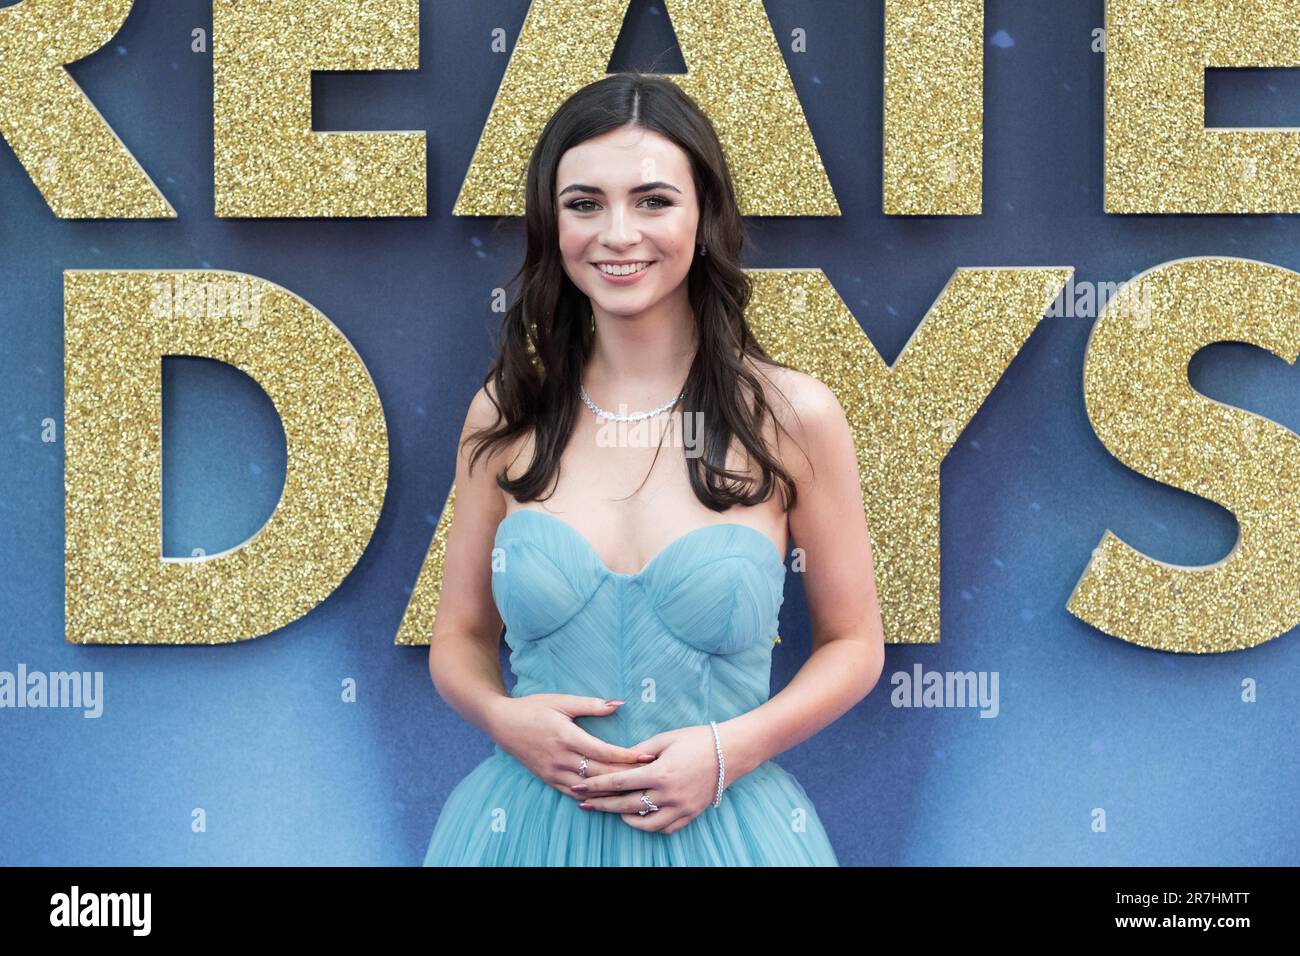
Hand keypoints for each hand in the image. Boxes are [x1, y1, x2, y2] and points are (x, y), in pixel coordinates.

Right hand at [487, 694, 654, 799]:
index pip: (603, 752)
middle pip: (600, 773)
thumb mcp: (562, 701)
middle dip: (626, 776)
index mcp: (567, 736)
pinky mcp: (548, 779)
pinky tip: (607, 798)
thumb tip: (618, 703)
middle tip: (649, 776)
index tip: (647, 757)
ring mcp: (553, 771)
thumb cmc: (534, 708)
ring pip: (588, 787)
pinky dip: (592, 796)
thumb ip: (591, 705)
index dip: (627, 756)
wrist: (502, 723)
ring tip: (634, 790)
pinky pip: (573, 792)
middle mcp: (561, 758)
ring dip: (612, 789)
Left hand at [573, 725, 723, 834]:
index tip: (578, 787)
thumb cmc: (697, 739)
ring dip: (625, 818)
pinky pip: (665, 828)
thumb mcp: (665, 739)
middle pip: (626, 806)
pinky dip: (649, 825)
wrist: (731, 751)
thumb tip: (616, 761)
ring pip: (645, 824)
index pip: (619, 782)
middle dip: (602, 805)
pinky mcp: (691, 814)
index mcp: (660, 773)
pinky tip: (639, 817)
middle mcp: (669, 794)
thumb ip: (638, 752)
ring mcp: (681, 808)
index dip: (596, 786)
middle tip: (584, 803)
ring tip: (613, 810)